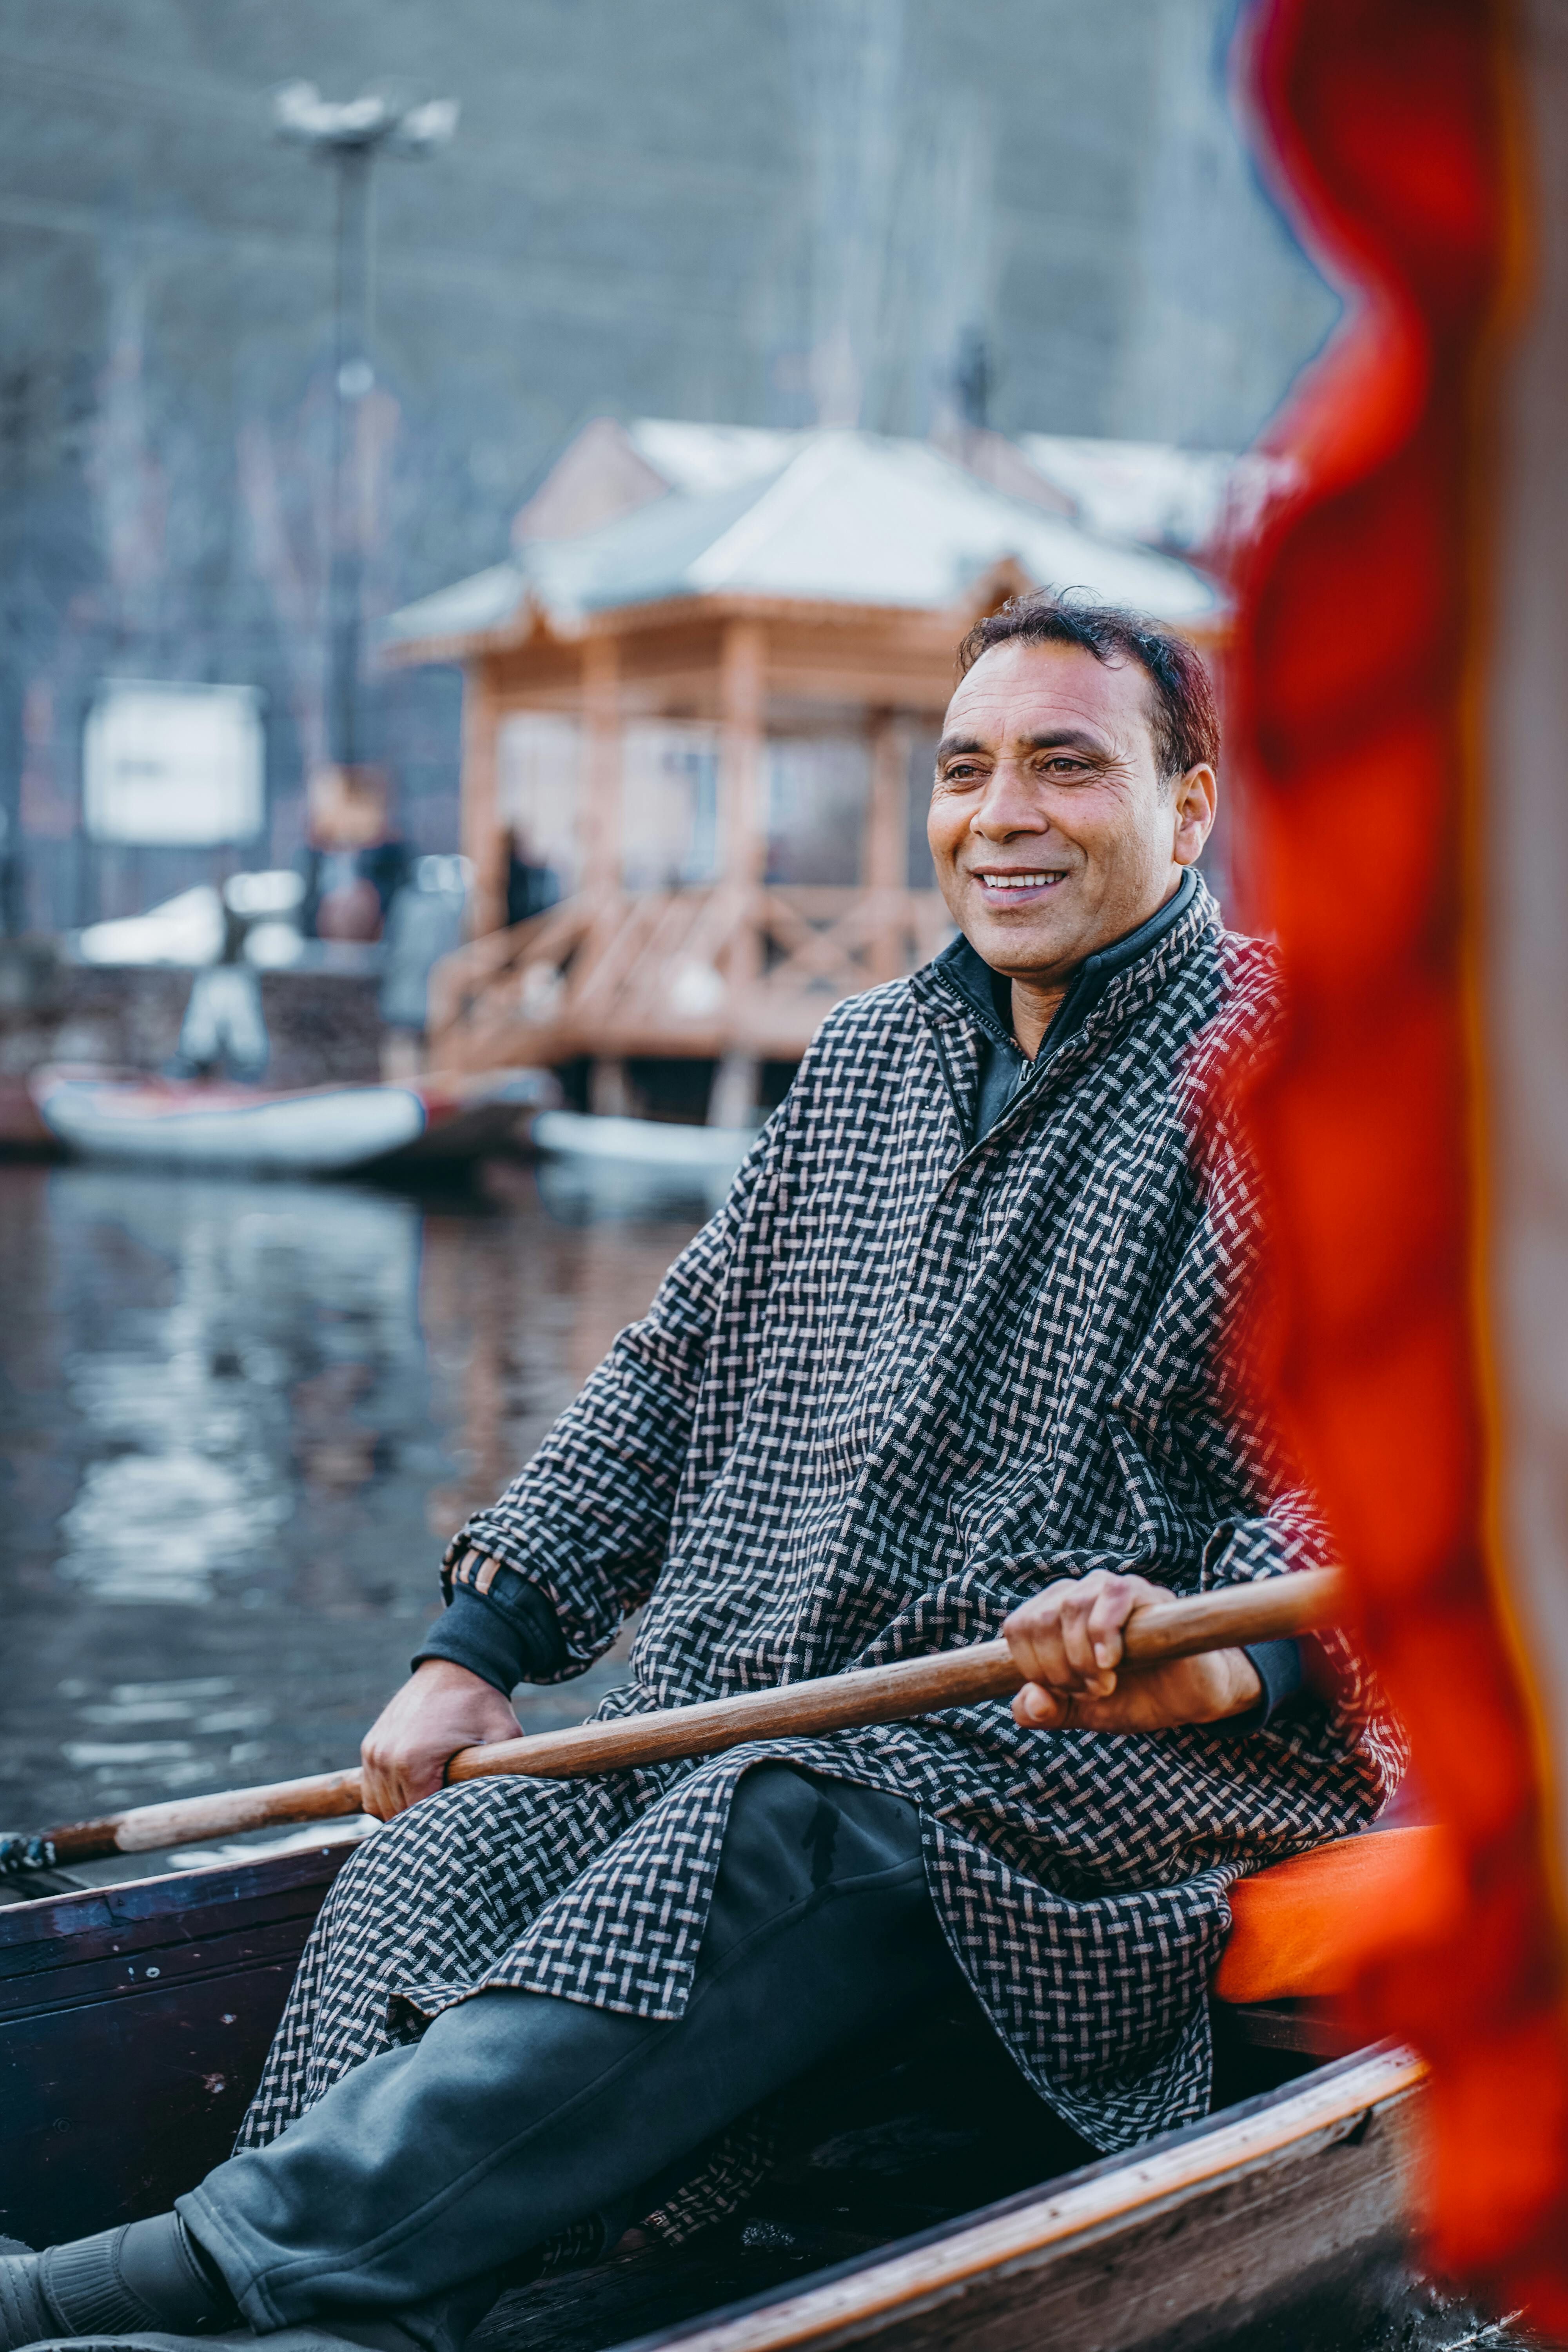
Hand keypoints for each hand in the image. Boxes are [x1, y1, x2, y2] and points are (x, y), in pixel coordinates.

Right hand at [360, 1660, 521, 1819]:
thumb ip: (503, 1773)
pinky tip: (414, 1795)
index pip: (419, 1820)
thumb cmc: (483, 1703)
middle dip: (423, 1825)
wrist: (457, 1665)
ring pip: (381, 1808)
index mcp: (414, 1762)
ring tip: (433, 1811)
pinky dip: (389, 1799)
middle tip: (450, 1826)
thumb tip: (509, 1808)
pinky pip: (371, 1791)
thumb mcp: (504, 1736)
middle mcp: (385, 1759)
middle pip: (398, 1818)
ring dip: (403, 1814)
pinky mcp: (370, 1747)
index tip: (459, 1832)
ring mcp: (373, 1753)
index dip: (441, 1830)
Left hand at [1003, 1570, 1261, 1733]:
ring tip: (1105, 1683)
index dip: (1034, 1669)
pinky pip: (1112, 1594)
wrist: (1188, 1697)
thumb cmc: (1131, 1696)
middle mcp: (1076, 1593)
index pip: (1017, 1628)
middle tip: (1090, 1691)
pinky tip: (1110, 1662)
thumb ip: (1043, 1711)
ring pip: (1069, 1607)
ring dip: (1080, 1658)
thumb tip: (1028, 1702)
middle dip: (1058, 1669)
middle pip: (1037, 1620)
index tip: (1066, 1694)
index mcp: (1051, 1615)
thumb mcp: (1078, 1712)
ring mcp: (1109, 1589)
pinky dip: (1104, 1632)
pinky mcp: (1146, 1593)